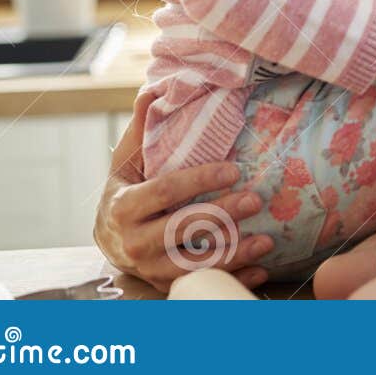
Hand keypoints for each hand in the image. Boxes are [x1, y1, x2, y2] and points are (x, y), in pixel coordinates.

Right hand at [93, 92, 274, 292]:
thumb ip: (142, 127)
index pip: (165, 191)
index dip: (200, 180)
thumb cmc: (126, 188)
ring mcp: (149, 268)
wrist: (108, 238)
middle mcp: (133, 242)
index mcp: (124, 206)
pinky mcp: (164, 284)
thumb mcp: (127, 159)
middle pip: (182, 229)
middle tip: (257, 200)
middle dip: (222, 214)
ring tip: (267, 240)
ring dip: (233, 254)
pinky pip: (200, 286)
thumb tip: (155, 88)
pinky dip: (232, 280)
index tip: (234, 169)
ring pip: (193, 265)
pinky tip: (260, 270)